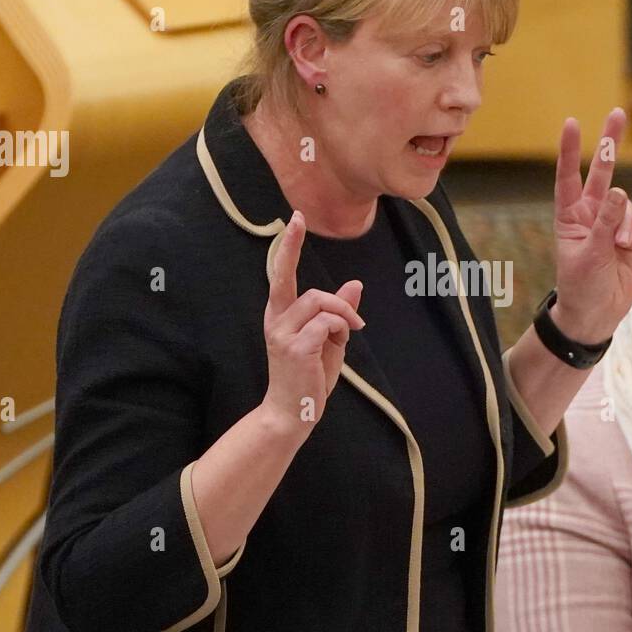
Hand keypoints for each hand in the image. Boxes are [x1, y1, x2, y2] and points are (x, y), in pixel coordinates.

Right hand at [260, 210, 364, 432]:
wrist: (292, 413)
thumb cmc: (308, 378)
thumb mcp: (328, 341)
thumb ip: (338, 313)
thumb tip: (355, 284)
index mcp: (280, 315)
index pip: (280, 273)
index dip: (288, 246)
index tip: (295, 218)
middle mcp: (276, 320)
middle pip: (302, 285)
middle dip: (321, 282)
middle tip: (338, 295)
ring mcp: (283, 333)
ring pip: (320, 302)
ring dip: (342, 317)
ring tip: (346, 337)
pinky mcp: (295, 347)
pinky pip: (327, 322)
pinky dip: (341, 329)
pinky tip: (340, 345)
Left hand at [551, 108, 631, 343]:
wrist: (595, 315)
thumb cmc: (581, 286)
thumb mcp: (590, 254)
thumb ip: (606, 223)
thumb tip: (618, 191)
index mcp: (570, 216)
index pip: (568, 177)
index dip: (571, 151)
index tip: (572, 123)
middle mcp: (590, 215)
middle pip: (602, 172)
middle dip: (610, 144)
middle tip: (617, 113)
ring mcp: (611, 225)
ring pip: (626, 204)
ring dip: (625, 222)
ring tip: (619, 247)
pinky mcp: (630, 238)